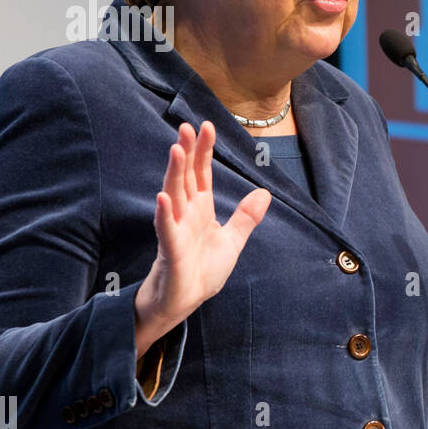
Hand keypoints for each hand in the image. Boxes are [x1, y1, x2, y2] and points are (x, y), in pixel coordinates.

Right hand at [133, 121, 269, 356]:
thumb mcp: (232, 241)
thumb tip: (264, 192)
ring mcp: (175, 231)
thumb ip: (245, 217)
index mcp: (200, 209)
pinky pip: (166, 229)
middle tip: (187, 126)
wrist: (184, 302)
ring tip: (175, 148)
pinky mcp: (170, 251)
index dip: (204, 151)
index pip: (201, 174)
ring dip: (173, 172)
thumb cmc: (202, 271)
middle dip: (186, 152)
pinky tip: (163, 197)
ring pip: (173, 195)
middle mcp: (185, 214)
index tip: (207, 126)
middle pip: (185, 177)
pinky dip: (165, 213)